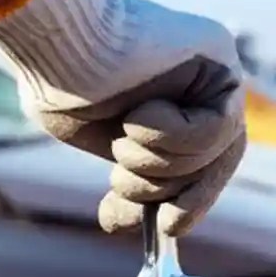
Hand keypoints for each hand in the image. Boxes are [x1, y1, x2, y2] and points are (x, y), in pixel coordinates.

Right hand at [0, 0, 246, 235]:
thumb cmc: (61, 83)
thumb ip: (134, 171)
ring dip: (161, 165)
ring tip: (123, 144)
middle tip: (150, 211)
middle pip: (220, 160)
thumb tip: (144, 221)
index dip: (185, 202)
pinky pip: (217, 128)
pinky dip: (172, 136)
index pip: (202, 162)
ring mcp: (216, 66)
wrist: (54, 46)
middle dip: (183, 197)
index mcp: (176, 100)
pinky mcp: (221, 56)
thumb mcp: (103, 143)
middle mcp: (203, 81)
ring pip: (217, 151)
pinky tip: (140, 115)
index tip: (160, 229)